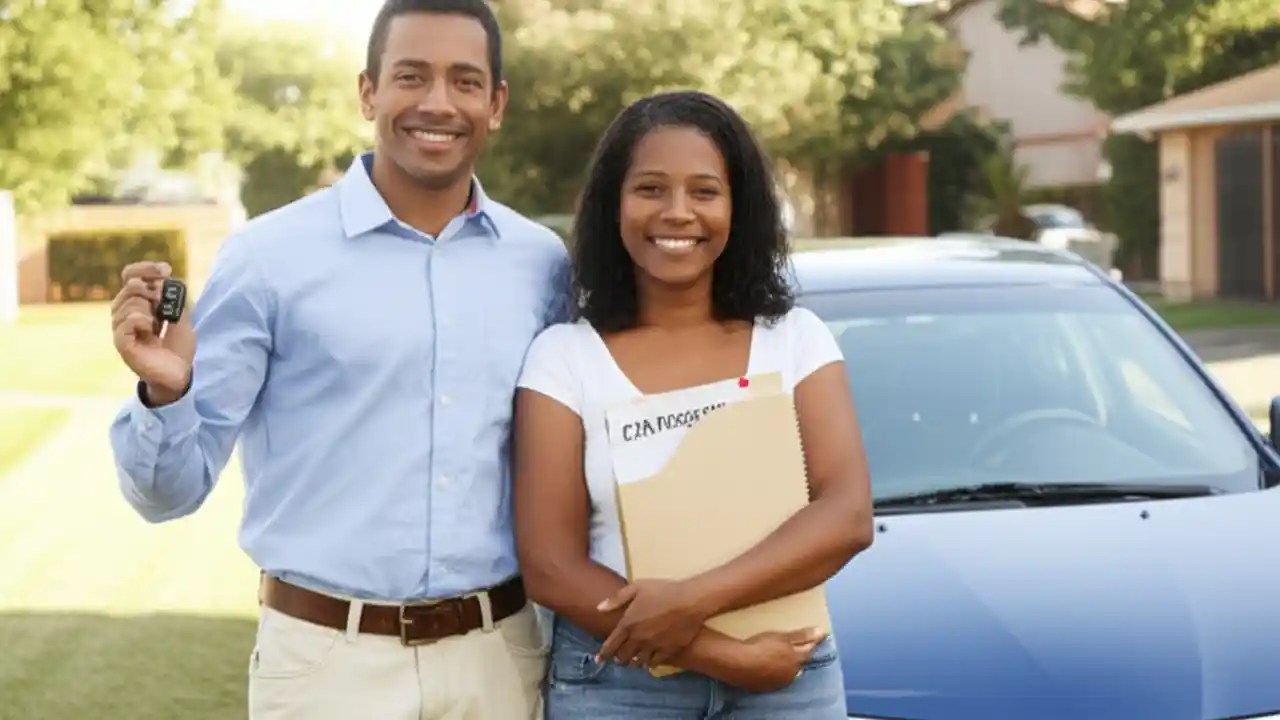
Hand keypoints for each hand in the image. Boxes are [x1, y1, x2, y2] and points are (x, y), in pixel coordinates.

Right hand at [111, 261, 195, 404]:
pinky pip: (127, 321)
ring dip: (151, 311)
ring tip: (157, 328)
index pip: (130, 275)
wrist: (179, 373)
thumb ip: (173, 297)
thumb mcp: (181, 316)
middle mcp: (124, 312)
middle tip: (164, 310)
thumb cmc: (177, 346)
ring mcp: (120, 327)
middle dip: (153, 292)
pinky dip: (143, 321)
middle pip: (132, 285)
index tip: (166, 270)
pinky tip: (151, 331)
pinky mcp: (121, 342)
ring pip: (131, 302)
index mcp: (137, 302)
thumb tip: (164, 277)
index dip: (146, 268)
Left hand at [596, 579, 709, 668]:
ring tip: (633, 661)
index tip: (599, 659)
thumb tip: (599, 608)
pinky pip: (654, 663)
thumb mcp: (637, 587)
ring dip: (633, 662)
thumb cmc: (663, 591)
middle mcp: (637, 639)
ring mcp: (652, 647)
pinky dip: (649, 664)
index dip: (603, 653)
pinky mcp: (667, 652)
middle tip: (618, 658)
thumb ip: (617, 599)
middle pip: (623, 656)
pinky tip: (649, 663)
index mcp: (628, 624)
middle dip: (618, 658)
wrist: (689, 601)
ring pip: (637, 661)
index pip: (611, 644)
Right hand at [727, 627, 825, 693]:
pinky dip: (775, 673)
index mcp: (797, 659)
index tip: (819, 636)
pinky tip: (768, 668)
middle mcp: (792, 673)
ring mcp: (779, 682)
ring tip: (780, 659)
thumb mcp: (782, 637)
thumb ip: (801, 636)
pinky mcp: (766, 687)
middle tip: (796, 649)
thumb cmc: (762, 646)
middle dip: (800, 657)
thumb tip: (821, 631)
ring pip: (788, 673)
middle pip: (800, 663)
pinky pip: (775, 679)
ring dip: (787, 667)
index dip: (813, 642)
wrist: (740, 664)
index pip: (809, 650)